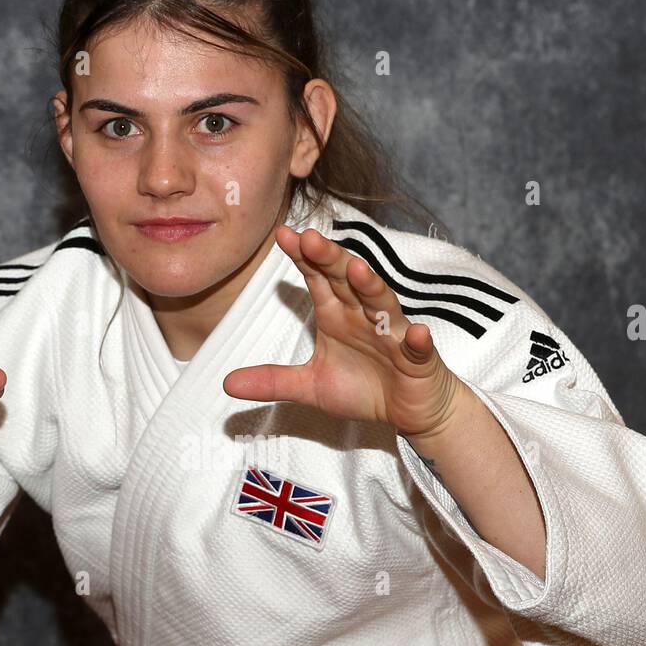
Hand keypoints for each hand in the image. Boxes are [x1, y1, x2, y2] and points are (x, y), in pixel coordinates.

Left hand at [223, 224, 466, 439]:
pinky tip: (417, 333)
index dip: (303, 258)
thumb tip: (226, 383)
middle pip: (347, 282)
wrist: (410, 410)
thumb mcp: (310, 387)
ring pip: (382, 306)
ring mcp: (394, 335)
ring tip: (357, 270)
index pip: (317, 279)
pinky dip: (418, 340)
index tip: (282, 234)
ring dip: (371, 287)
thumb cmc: (364, 388)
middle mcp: (364, 316)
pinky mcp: (418, 359)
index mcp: (337, 315)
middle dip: (330, 260)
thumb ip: (272, 380)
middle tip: (310, 238)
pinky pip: (418, 348)